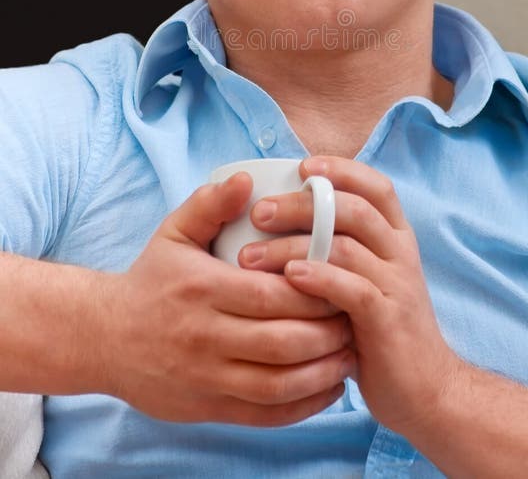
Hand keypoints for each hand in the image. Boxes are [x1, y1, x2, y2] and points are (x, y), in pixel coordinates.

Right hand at [102, 171, 353, 424]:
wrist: (105, 336)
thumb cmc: (151, 278)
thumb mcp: (174, 232)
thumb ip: (211, 203)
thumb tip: (247, 178)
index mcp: (203, 288)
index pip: (273, 295)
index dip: (316, 292)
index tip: (344, 280)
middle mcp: (205, 336)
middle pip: (284, 342)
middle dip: (330, 333)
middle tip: (357, 316)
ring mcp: (206, 377)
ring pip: (280, 384)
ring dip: (325, 372)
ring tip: (351, 352)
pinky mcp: (208, 408)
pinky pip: (267, 415)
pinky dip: (305, 406)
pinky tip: (329, 386)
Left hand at [238, 156, 462, 434]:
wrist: (427, 389)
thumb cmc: (380, 330)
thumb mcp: (366, 279)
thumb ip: (340, 249)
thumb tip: (283, 219)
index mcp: (396, 238)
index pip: (377, 187)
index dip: (342, 170)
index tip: (302, 166)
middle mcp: (400, 254)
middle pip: (354, 209)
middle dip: (302, 204)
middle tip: (259, 213)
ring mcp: (397, 286)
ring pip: (345, 247)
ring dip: (293, 246)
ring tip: (250, 256)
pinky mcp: (389, 320)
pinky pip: (353, 289)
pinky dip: (318, 278)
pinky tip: (288, 277)